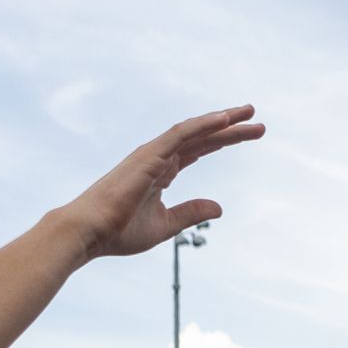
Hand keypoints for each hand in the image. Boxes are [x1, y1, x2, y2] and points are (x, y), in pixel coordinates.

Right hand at [56, 107, 264, 262]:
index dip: (223, 141)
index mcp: (161, 171)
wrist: (90, 233)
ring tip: (249, 114)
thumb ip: (191, 212)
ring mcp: (153, 154)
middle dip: (231, 128)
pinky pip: (180, 134)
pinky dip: (203, 124)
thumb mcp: (165, 225)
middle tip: (258, 122)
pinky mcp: (149, 155)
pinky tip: (225, 119)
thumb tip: (220, 208)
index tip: (250, 135)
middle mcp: (159, 158)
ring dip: (222, 121)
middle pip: (202, 137)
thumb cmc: (119, 231)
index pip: (199, 150)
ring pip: (195, 131)